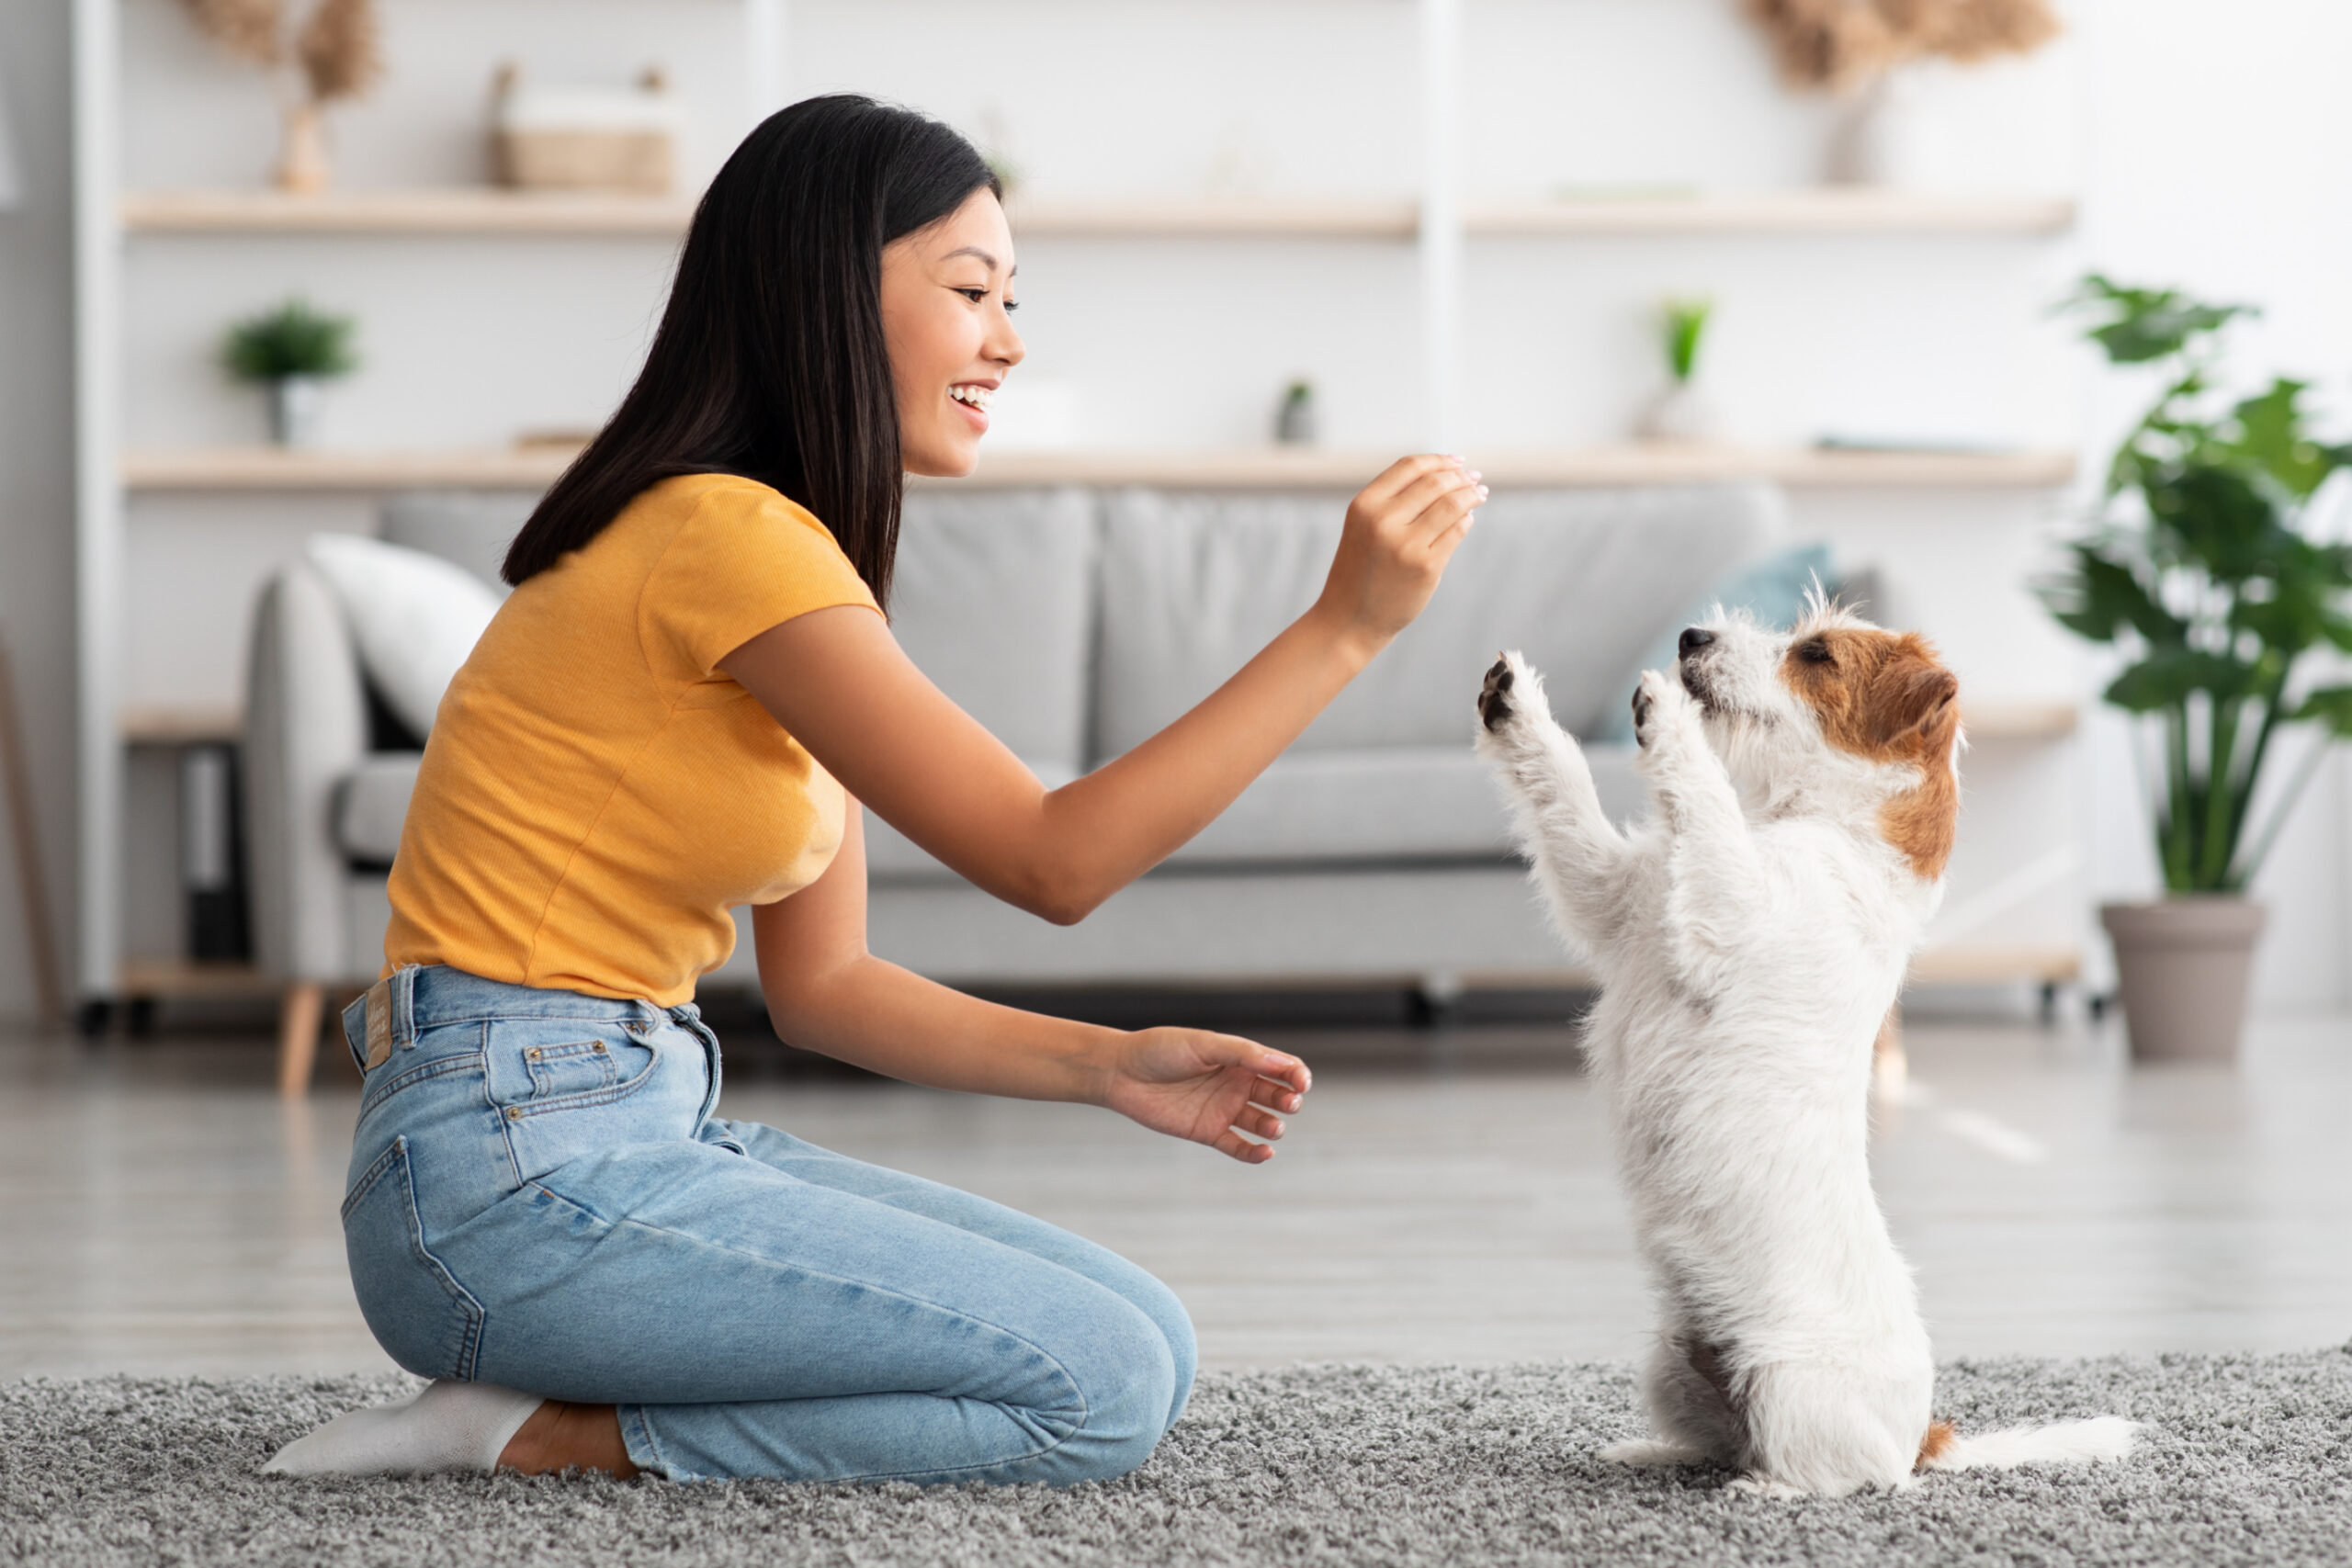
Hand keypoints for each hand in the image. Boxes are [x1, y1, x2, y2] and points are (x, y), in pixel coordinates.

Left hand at [1097, 1027, 1311, 1163]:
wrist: (1121, 1073)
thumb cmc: (1160, 1050)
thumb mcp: (1203, 1045)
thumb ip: (1240, 1053)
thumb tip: (1280, 1062)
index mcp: (1239, 1057)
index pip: (1281, 1067)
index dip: (1296, 1074)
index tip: (1301, 1083)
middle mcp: (1236, 1083)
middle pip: (1276, 1095)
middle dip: (1288, 1100)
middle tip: (1289, 1103)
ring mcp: (1223, 1109)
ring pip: (1262, 1122)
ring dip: (1274, 1126)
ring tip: (1273, 1127)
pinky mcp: (1208, 1131)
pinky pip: (1239, 1146)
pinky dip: (1255, 1153)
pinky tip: (1265, 1153)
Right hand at [1312, 455, 1486, 650]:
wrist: (1350, 619)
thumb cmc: (1361, 570)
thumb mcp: (1364, 527)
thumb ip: (1394, 501)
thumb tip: (1445, 474)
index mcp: (1364, 505)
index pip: (1410, 467)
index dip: (1439, 460)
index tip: (1458, 461)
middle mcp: (1383, 521)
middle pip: (1435, 482)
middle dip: (1460, 476)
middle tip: (1474, 478)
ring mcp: (1405, 544)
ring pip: (1452, 504)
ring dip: (1471, 494)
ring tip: (1479, 493)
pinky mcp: (1426, 566)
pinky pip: (1457, 531)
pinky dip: (1466, 520)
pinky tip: (1467, 518)